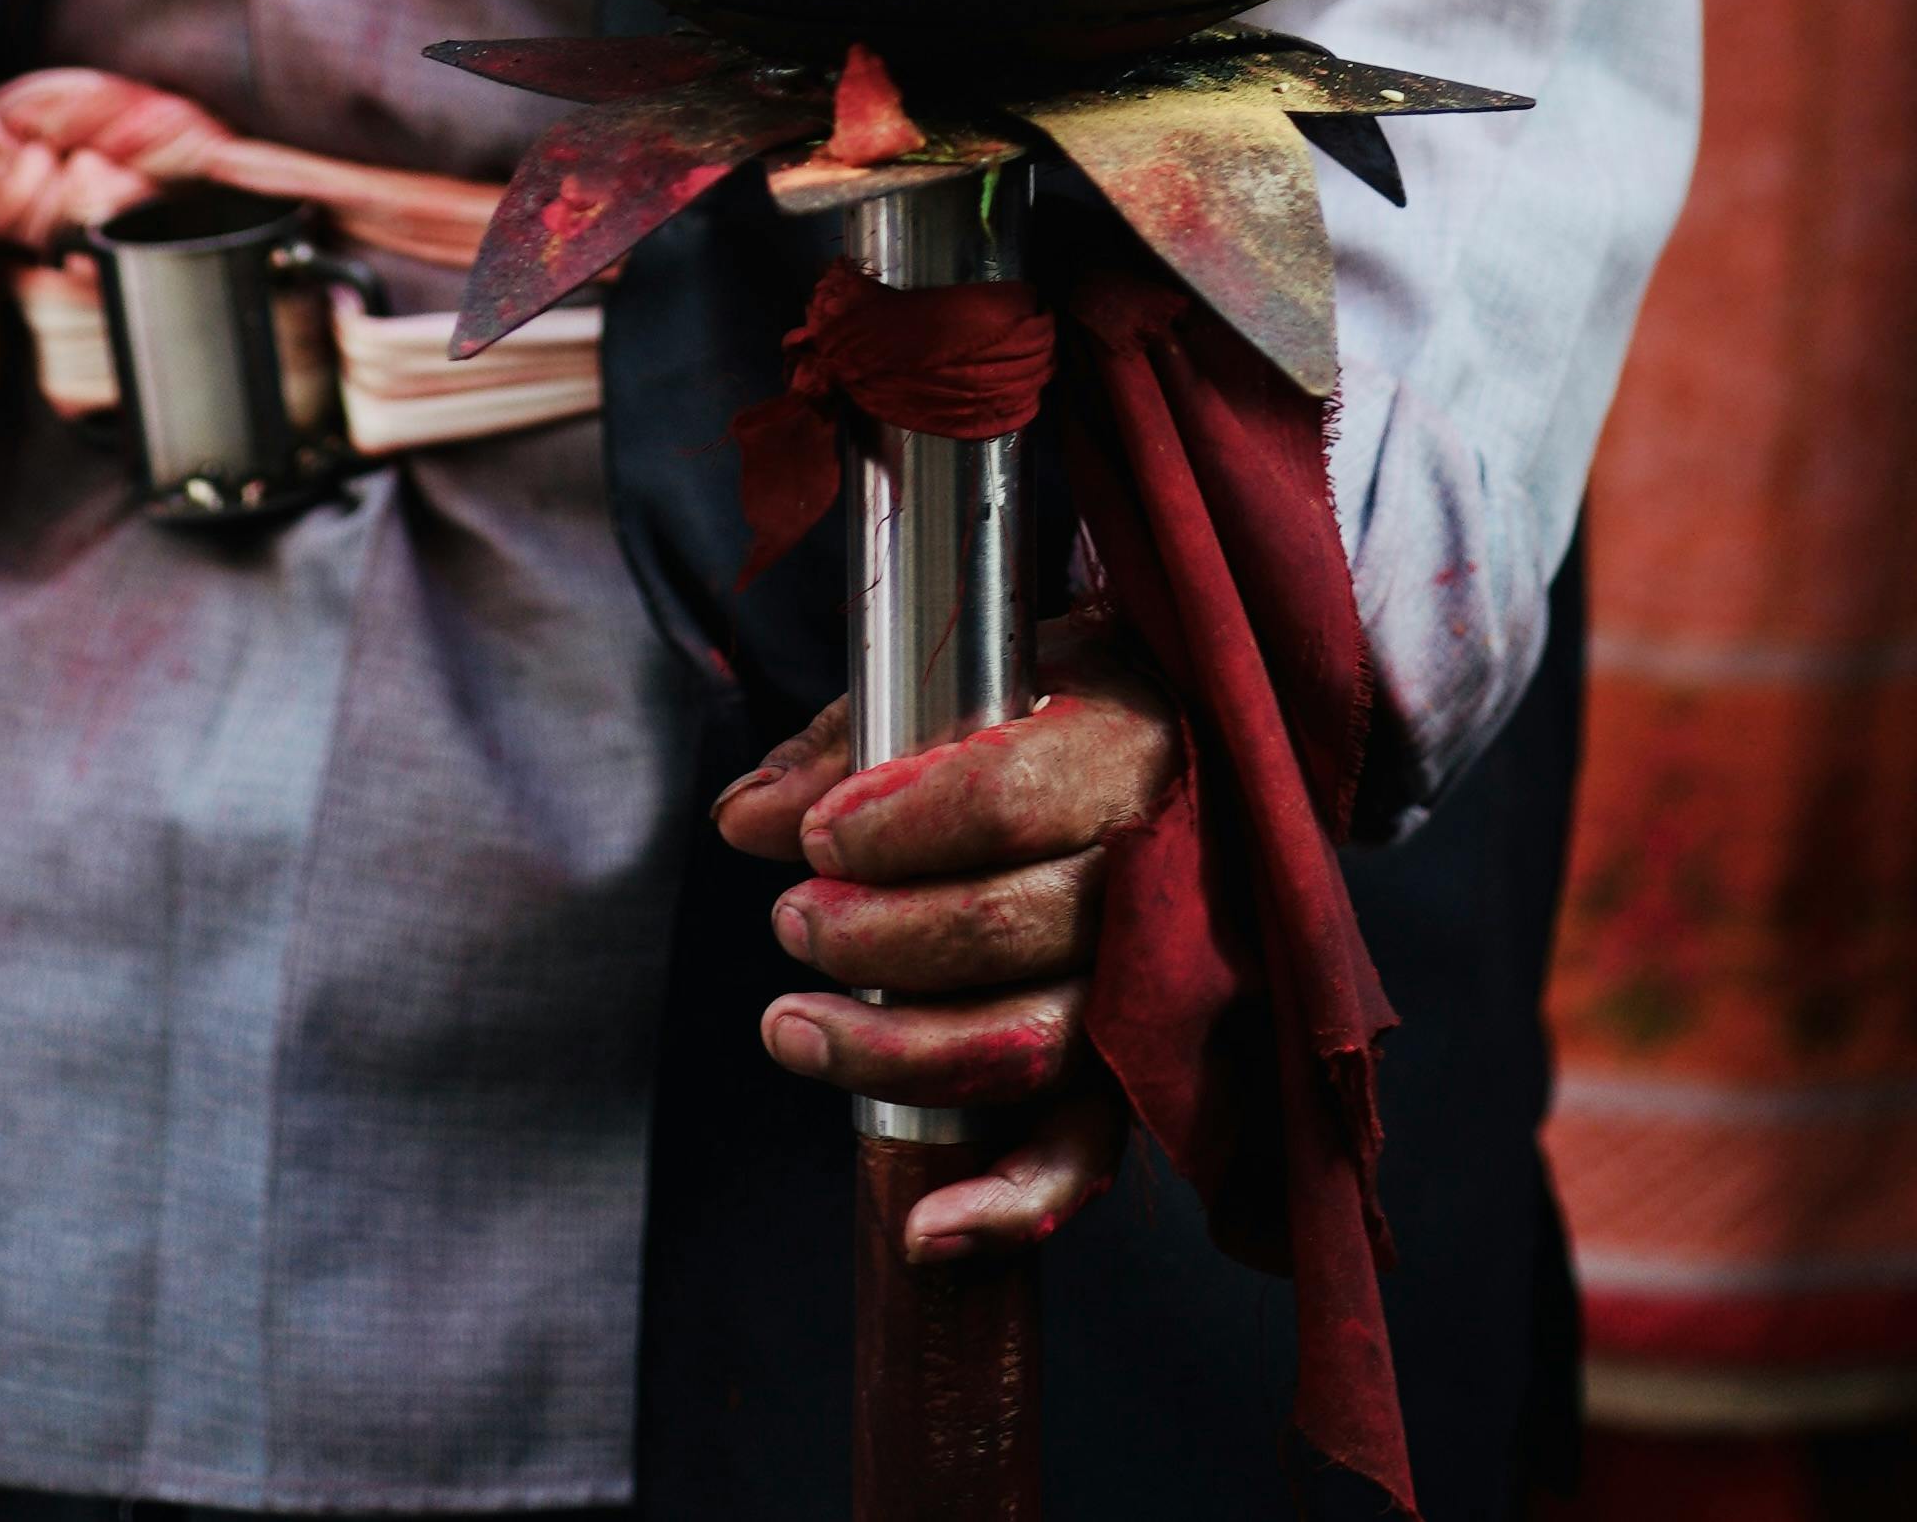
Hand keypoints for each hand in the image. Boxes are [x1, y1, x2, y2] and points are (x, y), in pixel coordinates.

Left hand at [714, 613, 1177, 1256]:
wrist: (1172, 752)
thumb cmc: (1045, 711)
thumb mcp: (959, 688)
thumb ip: (845, 745)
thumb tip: (745, 819)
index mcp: (1119, 743)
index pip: (1005, 799)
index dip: (899, 828)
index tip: (817, 839)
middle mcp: (1151, 869)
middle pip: (1003, 927)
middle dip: (871, 937)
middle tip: (792, 920)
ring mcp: (1151, 983)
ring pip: (1028, 1042)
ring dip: (892, 1052)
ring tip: (792, 1026)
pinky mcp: (1135, 1071)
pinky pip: (1086, 1151)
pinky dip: (1011, 1204)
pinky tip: (927, 1228)